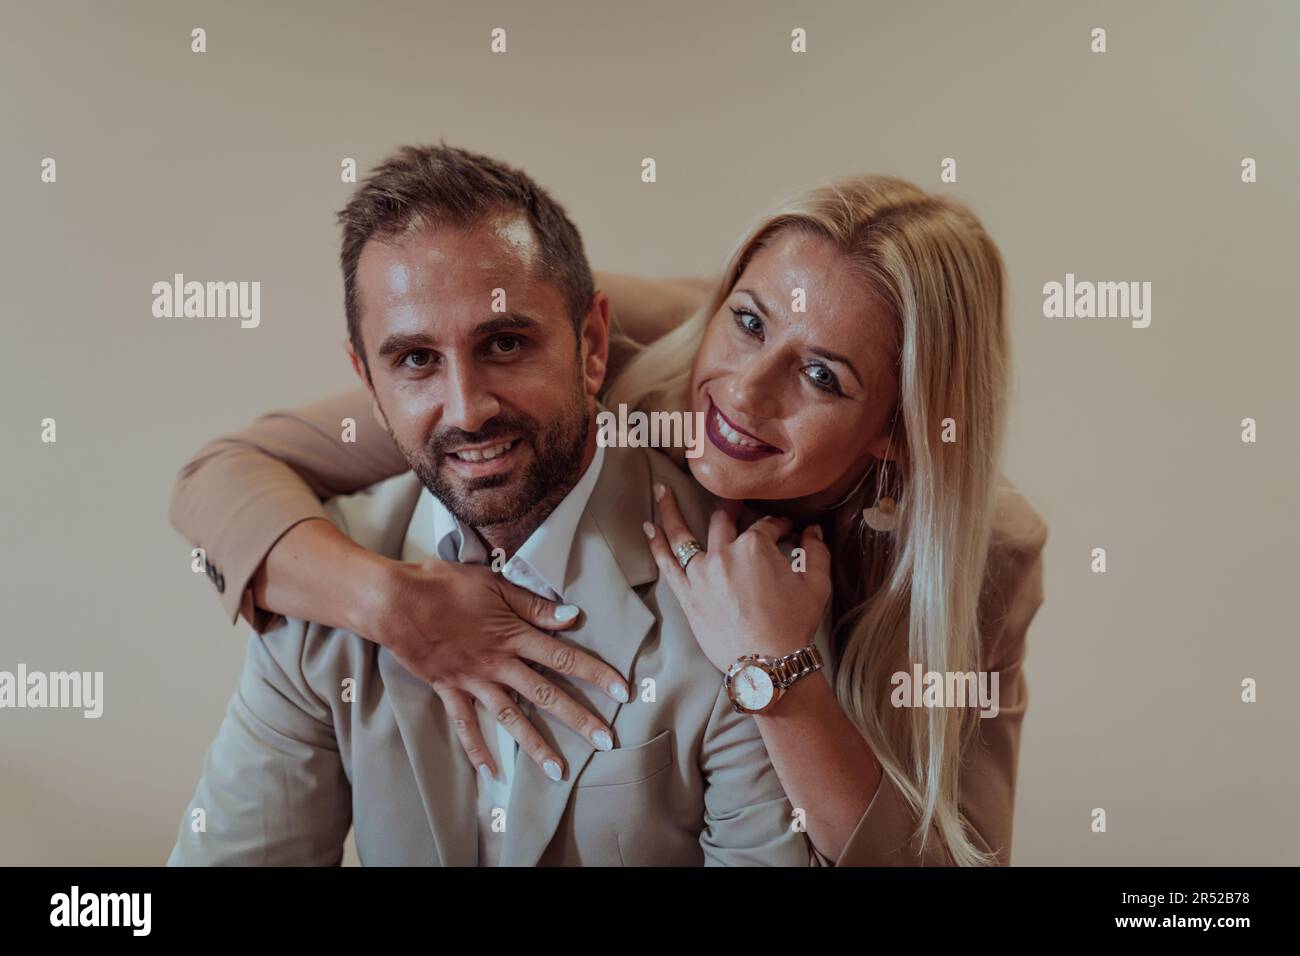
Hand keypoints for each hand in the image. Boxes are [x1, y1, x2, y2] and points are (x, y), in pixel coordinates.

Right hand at [356, 556, 630, 781]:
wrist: (395, 601)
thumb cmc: (445, 584)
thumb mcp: (494, 585)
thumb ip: (533, 605)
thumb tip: (571, 616)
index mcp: (513, 635)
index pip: (564, 658)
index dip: (596, 674)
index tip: (622, 692)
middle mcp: (498, 664)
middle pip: (545, 694)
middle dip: (578, 718)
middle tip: (606, 741)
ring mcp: (473, 681)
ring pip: (510, 717)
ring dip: (536, 745)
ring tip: (560, 771)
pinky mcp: (448, 689)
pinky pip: (465, 725)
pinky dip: (478, 749)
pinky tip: (492, 773)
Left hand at [641, 483, 830, 673]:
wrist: (767, 664)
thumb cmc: (793, 625)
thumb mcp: (816, 584)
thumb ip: (816, 551)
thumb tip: (814, 531)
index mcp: (755, 546)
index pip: (766, 525)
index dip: (779, 525)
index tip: (785, 528)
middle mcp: (724, 553)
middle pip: (723, 523)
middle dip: (730, 511)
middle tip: (731, 505)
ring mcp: (701, 573)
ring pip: (683, 534)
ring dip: (671, 509)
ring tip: (661, 490)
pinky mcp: (687, 595)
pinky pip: (667, 564)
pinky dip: (656, 544)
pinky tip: (649, 527)